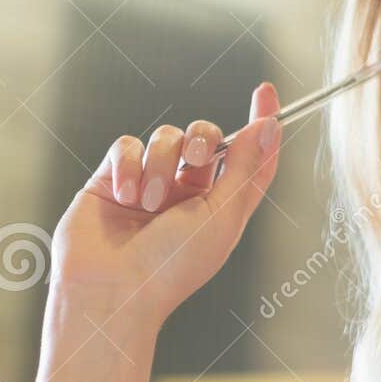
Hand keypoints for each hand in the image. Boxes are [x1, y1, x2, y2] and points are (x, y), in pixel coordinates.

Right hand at [48, 82, 282, 329]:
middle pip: (205, 137)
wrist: (111, 290)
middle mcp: (187, 194)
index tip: (266, 91)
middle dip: (202, 139)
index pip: (248, 157)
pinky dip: (127, 165)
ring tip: (146, 202)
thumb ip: (245, 167)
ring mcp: (149, 185)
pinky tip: (123, 195)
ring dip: (158, 164)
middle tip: (195, 160)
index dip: (260, 124)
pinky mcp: (111, 180)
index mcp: (221, 207)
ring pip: (164, 138)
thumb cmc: (171, 266)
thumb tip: (270, 126)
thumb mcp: (221, 216)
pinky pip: (125, 145)